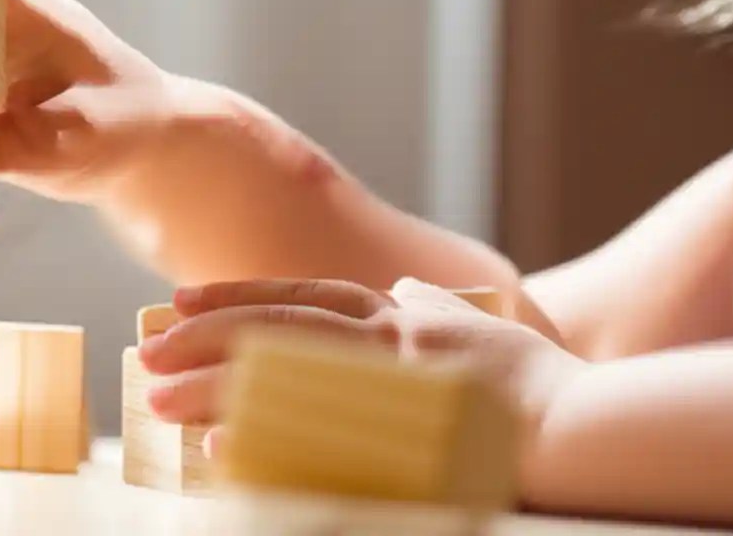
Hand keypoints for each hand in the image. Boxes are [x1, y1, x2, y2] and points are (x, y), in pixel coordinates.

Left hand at [138, 277, 584, 459]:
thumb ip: (432, 304)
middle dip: (206, 338)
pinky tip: (218, 446)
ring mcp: (391, 383)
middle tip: (147, 350)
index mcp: (395, 315)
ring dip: (216, 387)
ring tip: (158, 399)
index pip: (297, 296)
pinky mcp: (401, 432)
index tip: (179, 301)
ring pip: (283, 374)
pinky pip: (317, 435)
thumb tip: (406, 286)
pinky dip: (266, 437)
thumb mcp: (477, 325)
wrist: (586, 426)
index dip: (234, 296)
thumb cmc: (535, 382)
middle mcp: (385, 338)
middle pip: (276, 329)